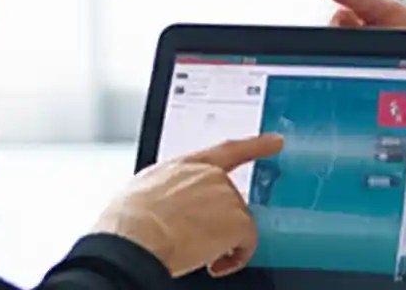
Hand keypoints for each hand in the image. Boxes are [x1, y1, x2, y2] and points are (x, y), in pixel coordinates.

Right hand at [93, 135, 283, 277]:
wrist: (134, 237)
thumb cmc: (129, 221)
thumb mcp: (146, 189)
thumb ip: (172, 188)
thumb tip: (173, 204)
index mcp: (186, 165)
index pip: (229, 150)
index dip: (255, 145)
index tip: (276, 142)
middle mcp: (210, 176)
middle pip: (230, 201)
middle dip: (217, 224)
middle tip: (194, 241)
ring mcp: (227, 196)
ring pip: (237, 224)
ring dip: (222, 242)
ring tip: (196, 254)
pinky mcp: (238, 220)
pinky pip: (247, 243)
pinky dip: (235, 258)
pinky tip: (214, 264)